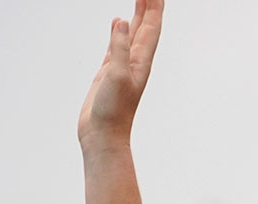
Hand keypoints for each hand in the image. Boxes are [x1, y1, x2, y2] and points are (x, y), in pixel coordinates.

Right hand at [78, 0, 163, 148]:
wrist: (103, 136)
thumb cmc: (112, 112)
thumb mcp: (116, 76)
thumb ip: (120, 48)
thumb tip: (122, 22)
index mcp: (141, 61)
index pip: (151, 27)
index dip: (154, 6)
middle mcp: (136, 61)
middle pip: (146, 26)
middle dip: (149, 5)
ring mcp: (123, 65)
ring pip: (133, 33)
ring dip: (138, 14)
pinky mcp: (110, 71)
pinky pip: (117, 43)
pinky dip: (119, 31)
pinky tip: (118, 23)